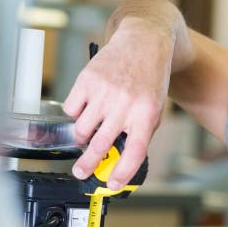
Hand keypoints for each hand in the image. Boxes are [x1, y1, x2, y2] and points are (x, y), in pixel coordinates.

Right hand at [63, 19, 172, 190]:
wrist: (143, 42)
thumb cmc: (150, 78)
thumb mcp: (156, 109)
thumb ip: (141, 132)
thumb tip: (123, 159)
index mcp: (145, 116)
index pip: (133, 152)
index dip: (122, 172)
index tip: (112, 184)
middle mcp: (124, 106)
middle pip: (101, 145)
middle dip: (88, 164)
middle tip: (81, 172)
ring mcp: (103, 93)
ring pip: (82, 129)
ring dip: (81, 138)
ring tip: (86, 136)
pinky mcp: (86, 81)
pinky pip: (71, 109)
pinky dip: (75, 114)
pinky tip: (84, 109)